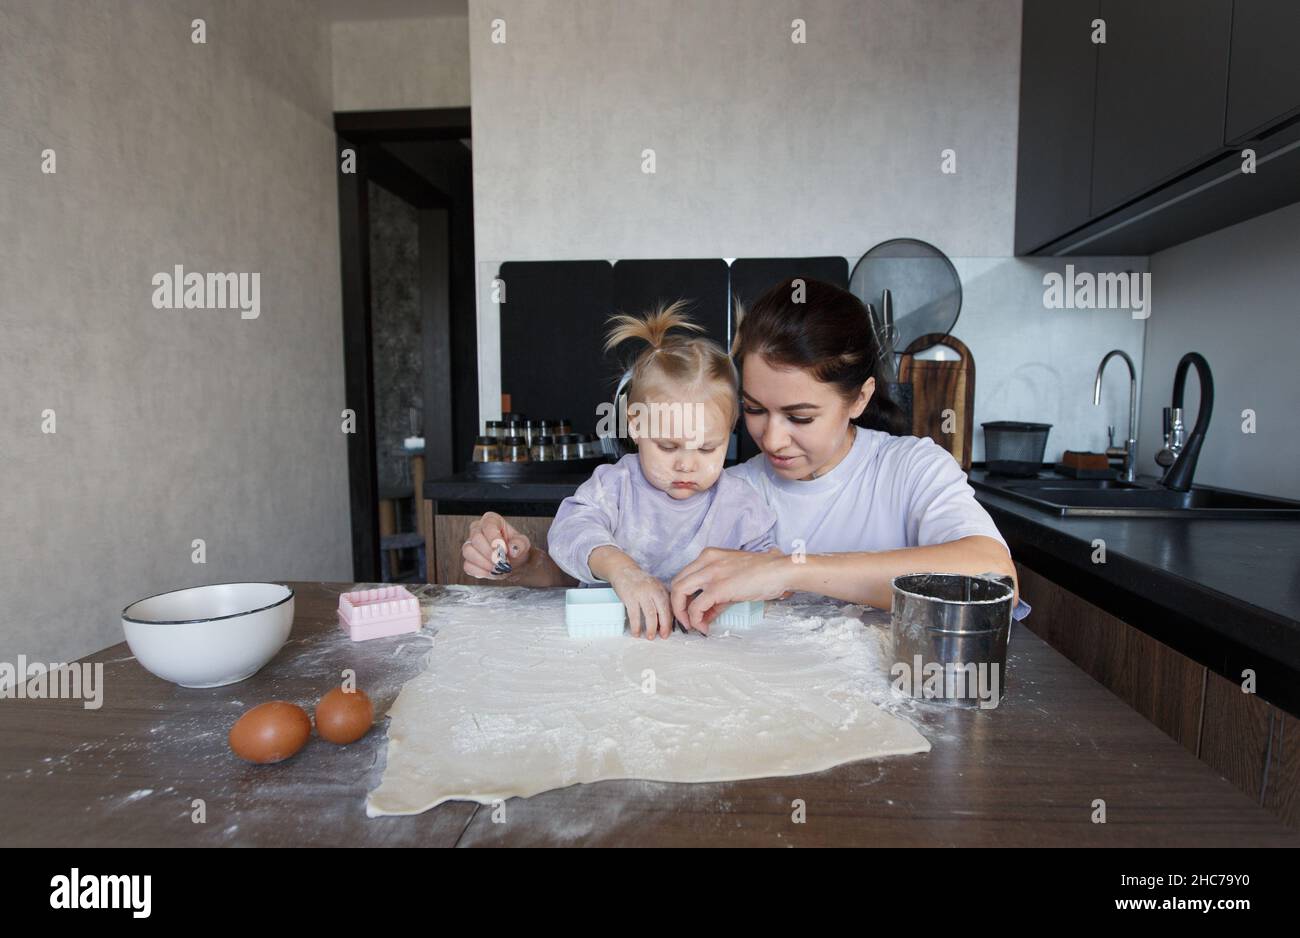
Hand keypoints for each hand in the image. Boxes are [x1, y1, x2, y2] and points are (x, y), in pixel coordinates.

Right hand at [462, 512, 530, 579]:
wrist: (514, 563)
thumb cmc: (516, 548)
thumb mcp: (523, 544)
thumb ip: (520, 544)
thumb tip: (513, 549)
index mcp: (491, 520)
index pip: (488, 525)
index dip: (495, 539)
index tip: (504, 550)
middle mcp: (477, 529)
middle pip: (476, 538)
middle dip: (490, 553)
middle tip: (502, 562)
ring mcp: (470, 544)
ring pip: (468, 551)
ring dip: (484, 563)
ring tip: (498, 568)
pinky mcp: (468, 559)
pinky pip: (468, 565)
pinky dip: (480, 571)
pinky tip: (492, 572)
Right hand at [606, 563, 673, 639]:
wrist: (622, 569)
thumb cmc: (639, 581)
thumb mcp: (654, 587)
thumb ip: (660, 600)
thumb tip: (664, 620)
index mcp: (661, 589)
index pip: (669, 607)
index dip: (670, 621)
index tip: (669, 631)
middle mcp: (653, 591)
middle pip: (663, 611)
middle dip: (664, 626)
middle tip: (663, 636)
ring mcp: (641, 594)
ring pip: (650, 615)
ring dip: (651, 628)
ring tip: (650, 637)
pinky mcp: (630, 597)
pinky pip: (634, 615)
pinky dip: (636, 626)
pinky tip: (636, 632)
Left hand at [670, 547, 790, 633]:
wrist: (780, 570)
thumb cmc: (762, 573)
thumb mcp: (733, 579)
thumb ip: (717, 595)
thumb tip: (706, 614)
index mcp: (709, 555)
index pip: (684, 575)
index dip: (683, 596)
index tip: (689, 611)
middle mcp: (706, 561)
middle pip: (676, 583)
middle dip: (677, 605)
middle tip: (686, 620)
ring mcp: (711, 573)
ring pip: (679, 592)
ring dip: (681, 612)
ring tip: (692, 625)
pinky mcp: (719, 588)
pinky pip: (696, 606)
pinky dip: (695, 619)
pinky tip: (703, 626)